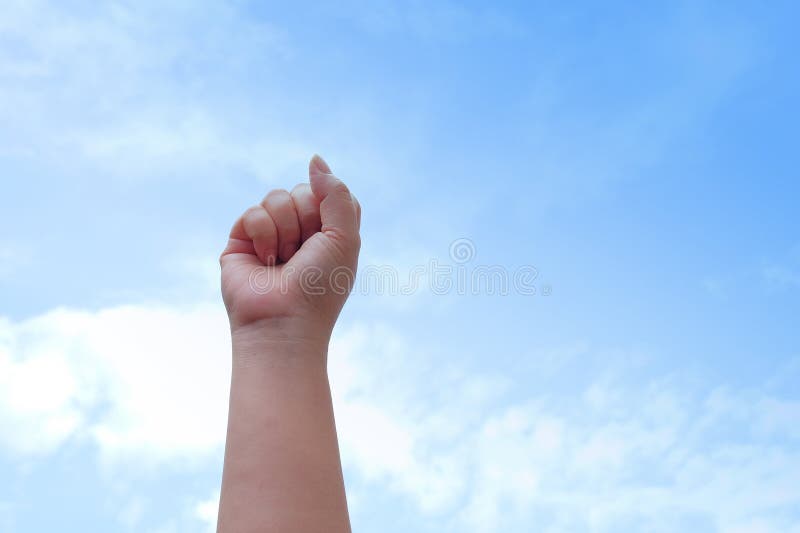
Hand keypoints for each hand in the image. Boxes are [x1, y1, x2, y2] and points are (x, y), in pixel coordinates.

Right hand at [220, 155, 360, 342]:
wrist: (284, 322)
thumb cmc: (320, 287)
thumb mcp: (345, 237)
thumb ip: (337, 194)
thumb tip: (314, 160)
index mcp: (328, 232)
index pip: (329, 193)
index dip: (329, 209)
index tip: (328, 238)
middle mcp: (299, 232)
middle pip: (303, 191)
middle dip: (306, 220)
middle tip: (304, 253)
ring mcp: (269, 235)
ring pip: (276, 197)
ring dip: (284, 229)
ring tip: (283, 260)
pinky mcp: (241, 241)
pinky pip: (253, 212)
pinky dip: (262, 234)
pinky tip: (264, 261)